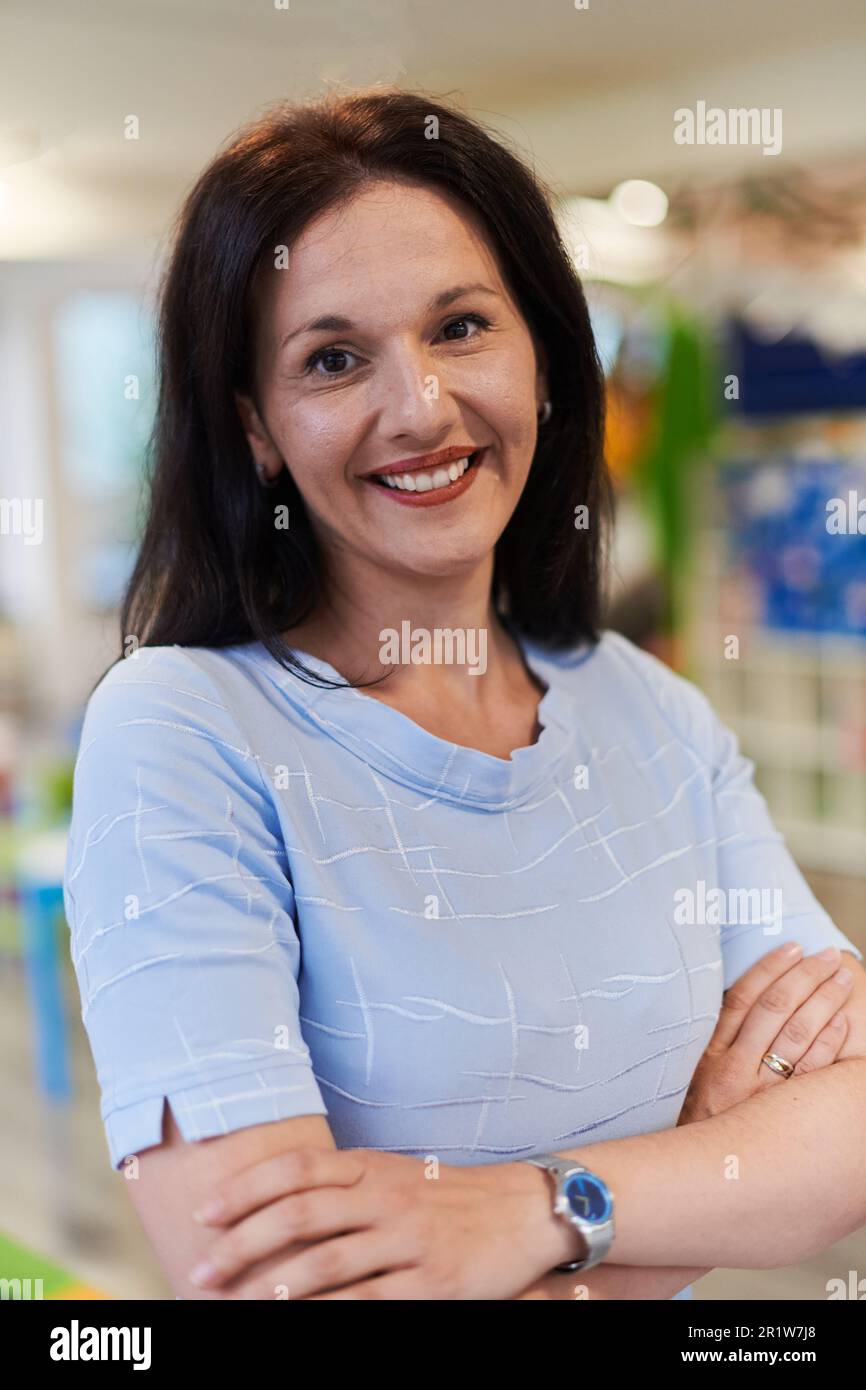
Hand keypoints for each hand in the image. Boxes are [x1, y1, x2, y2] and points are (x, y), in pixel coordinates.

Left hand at [188, 1147, 558, 1298]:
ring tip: (237, 1301)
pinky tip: (295, 1319)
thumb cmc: (445, 1196)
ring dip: (272, 1285)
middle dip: (241, 1243)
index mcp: (370, 1166)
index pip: (295, 1168)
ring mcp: (407, 1240)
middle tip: (202, 1268)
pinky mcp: (429, 1283)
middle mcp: (383, 1197)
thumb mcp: (392, 1173)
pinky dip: (323, 1312)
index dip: (244, 1189)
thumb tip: (271, 1202)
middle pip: (298, 1214)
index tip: (204, 1212)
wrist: (522, 1211)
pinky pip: (365, 1300)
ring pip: (324, 1262)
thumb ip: (341, 1183)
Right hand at [678, 941, 852, 1124]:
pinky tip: (842, 1023)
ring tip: (843, 980)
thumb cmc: (702, 1126)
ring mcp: (761, 1092)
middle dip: (806, 977)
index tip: (792, 947)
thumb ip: (718, 1044)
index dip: (770, 969)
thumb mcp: (696, 1080)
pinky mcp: (783, 1115)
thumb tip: (744, 1004)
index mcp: (711, 1054)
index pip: (743, 998)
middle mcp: (735, 1068)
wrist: (702, 1180)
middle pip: (776, 1009)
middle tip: (829, 957)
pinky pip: (813, 1072)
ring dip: (825, 1001)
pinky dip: (829, 1043)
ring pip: (798, 1034)